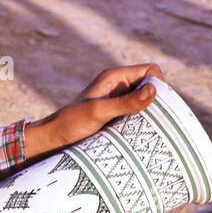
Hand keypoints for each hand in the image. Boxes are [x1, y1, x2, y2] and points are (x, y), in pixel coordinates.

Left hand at [24, 63, 163, 157]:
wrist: (51, 142)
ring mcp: (117, 103)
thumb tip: (154, 90)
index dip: (159, 85)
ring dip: (151, 117)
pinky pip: (137, 118)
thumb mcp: (99, 112)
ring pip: (145, 105)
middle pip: (151, 88)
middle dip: (158, 103)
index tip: (159, 107)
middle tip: (160, 124)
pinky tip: (143, 139)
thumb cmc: (70, 124)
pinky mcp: (115, 119)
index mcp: (115, 77)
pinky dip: (143, 127)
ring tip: (153, 134)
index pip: (151, 71)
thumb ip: (126, 102)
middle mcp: (118, 87)